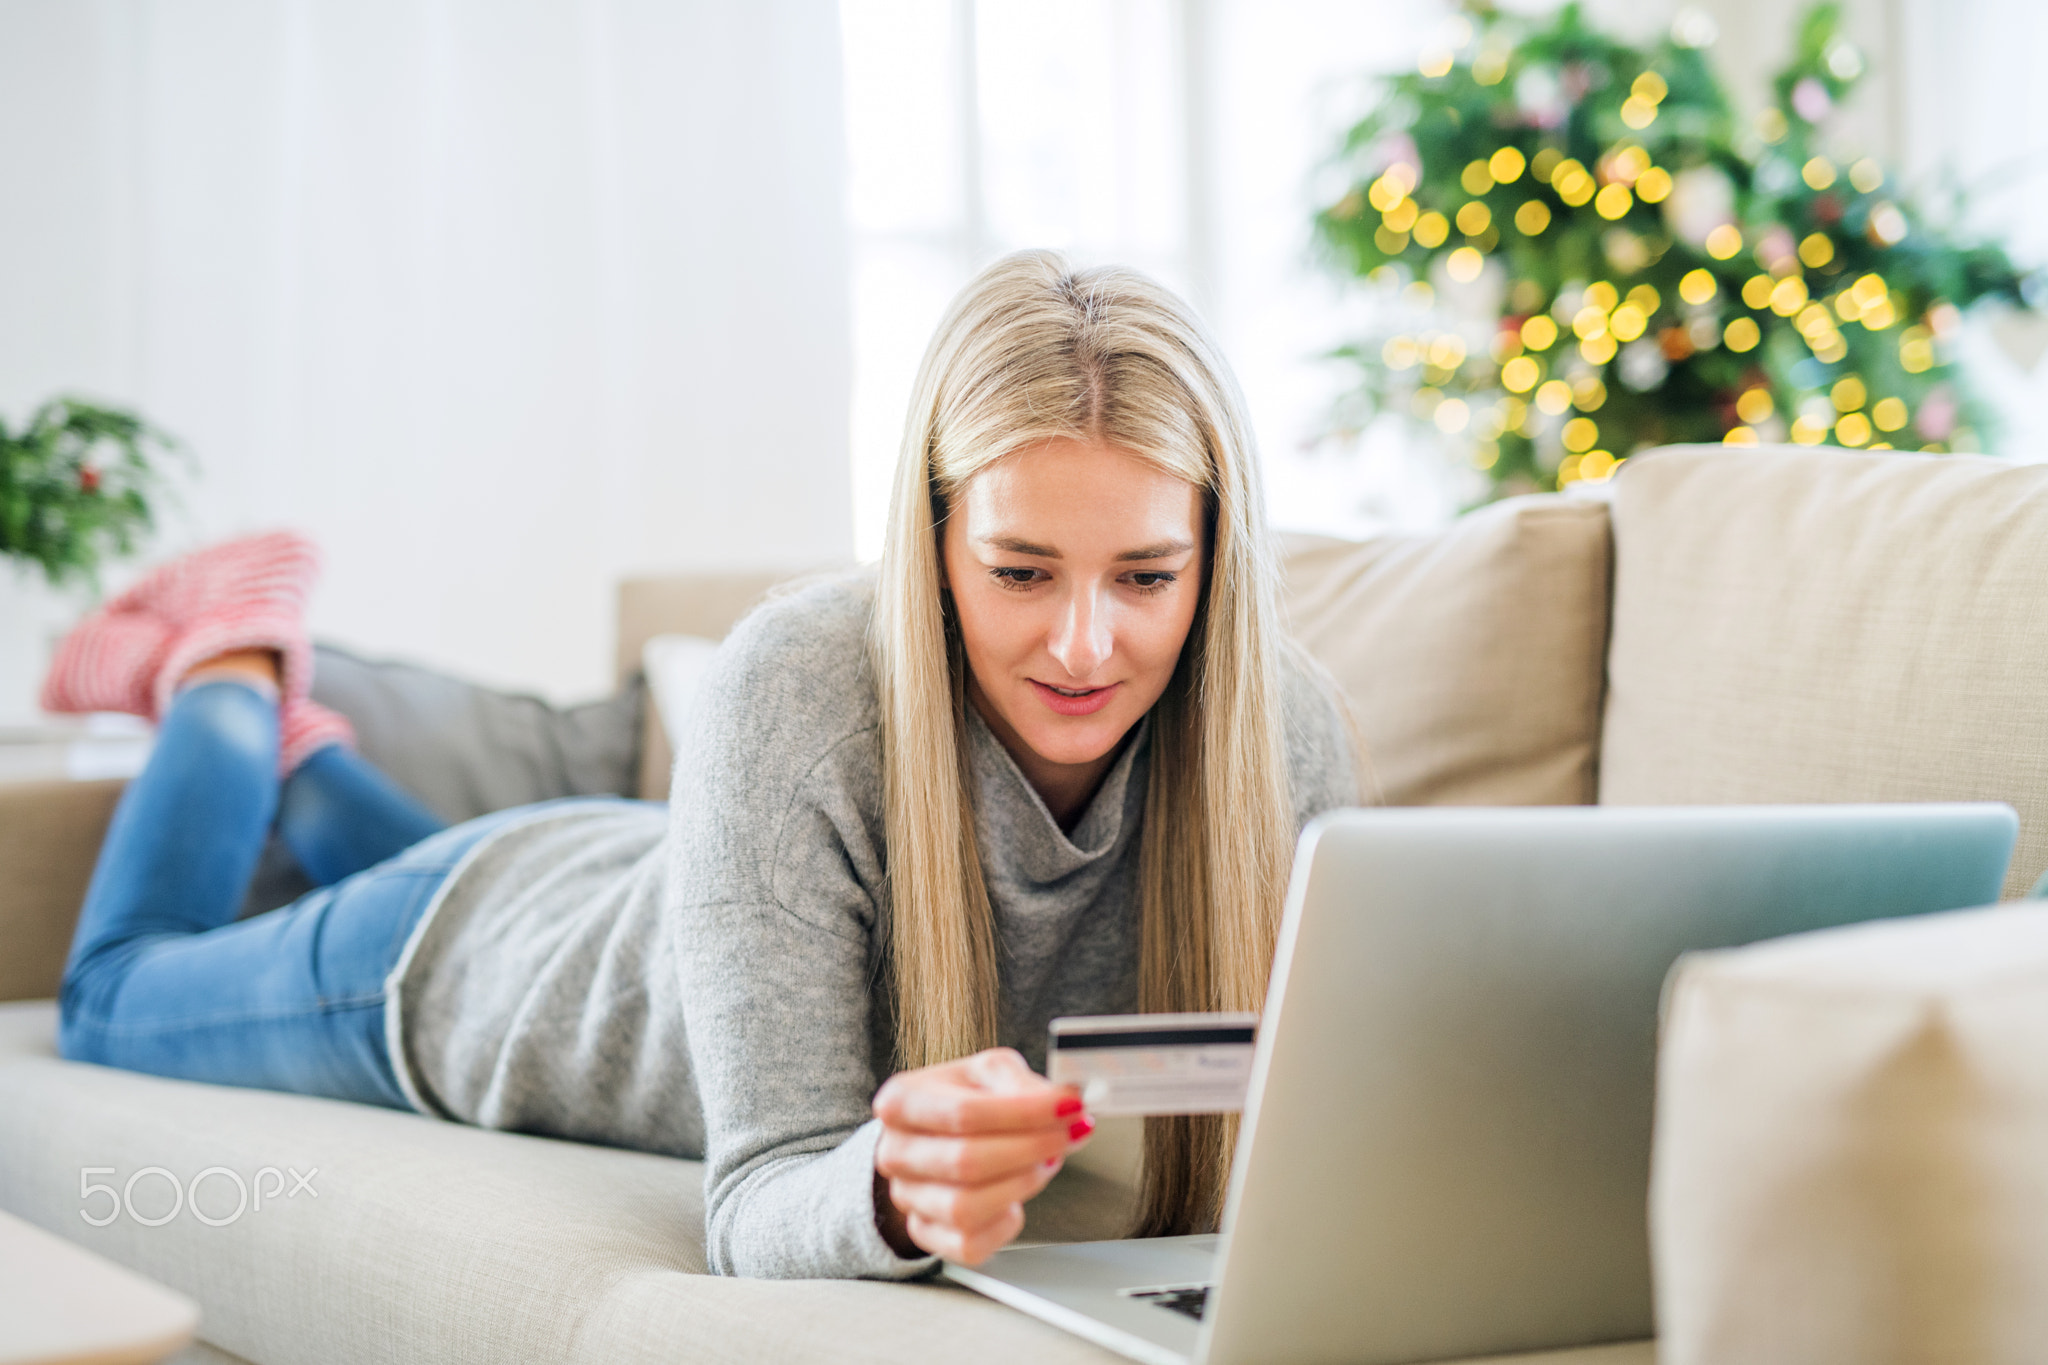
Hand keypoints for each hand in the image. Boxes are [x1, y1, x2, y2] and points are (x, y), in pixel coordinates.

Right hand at [872, 1047, 1092, 1264]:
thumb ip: (1022, 1082)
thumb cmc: (962, 1101)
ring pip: (967, 1207)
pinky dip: (1004, 1222)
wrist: (934, 1138)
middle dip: (1030, 1149)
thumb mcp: (988, 1072)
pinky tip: (1015, 1196)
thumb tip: (1062, 1103)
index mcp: (901, 1101)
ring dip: (1021, 1184)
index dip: (1024, 1114)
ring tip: (1045, 1161)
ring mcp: (907, 1198)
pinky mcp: (926, 1234)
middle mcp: (894, 1152)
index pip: (965, 1113)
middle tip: (1068, 1135)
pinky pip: (972, 1243)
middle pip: (966, 1162)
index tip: (1069, 1107)